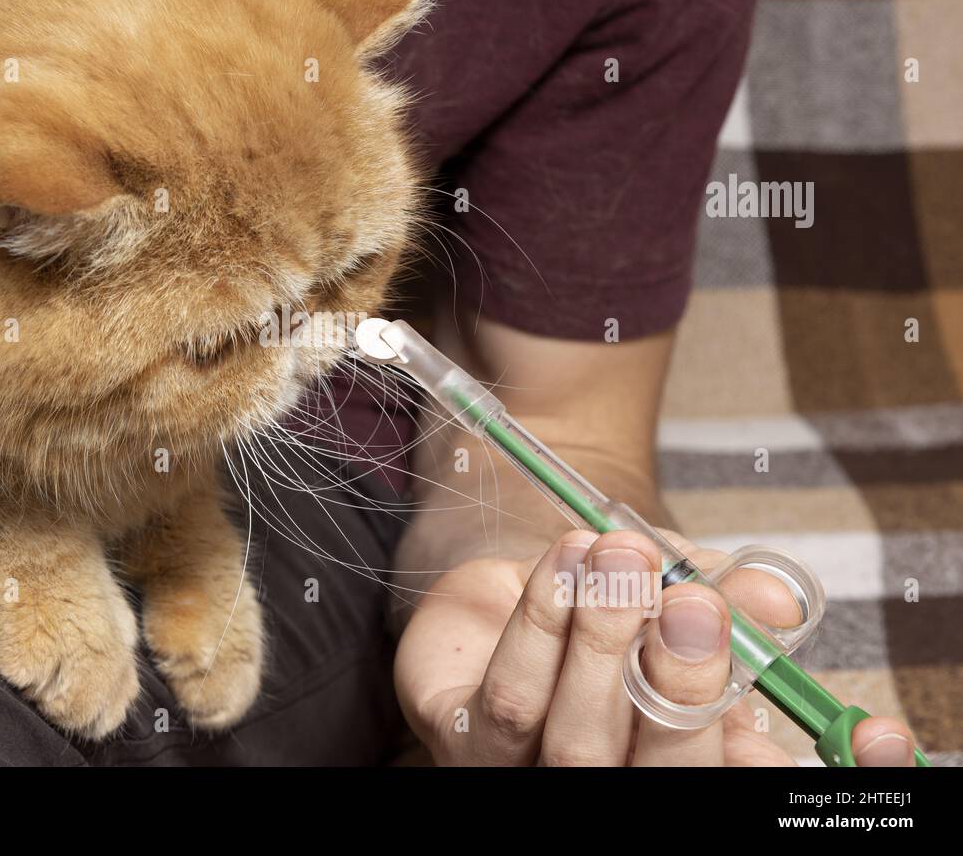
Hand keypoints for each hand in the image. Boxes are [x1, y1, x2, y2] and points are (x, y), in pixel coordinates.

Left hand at [395, 528, 920, 765]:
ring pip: (577, 739)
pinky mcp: (462, 740)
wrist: (508, 586)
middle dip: (686, 689)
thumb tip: (769, 597)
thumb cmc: (607, 601)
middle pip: (664, 774)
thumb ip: (723, 596)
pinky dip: (542, 624)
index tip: (877, 731)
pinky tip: (564, 564)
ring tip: (619, 557)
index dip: (840, 771)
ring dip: (602, 639)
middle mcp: (615, 780)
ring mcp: (532, 773)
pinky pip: (509, 698)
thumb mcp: (676, 588)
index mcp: (684, 761)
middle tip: (693, 606)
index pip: (757, 782)